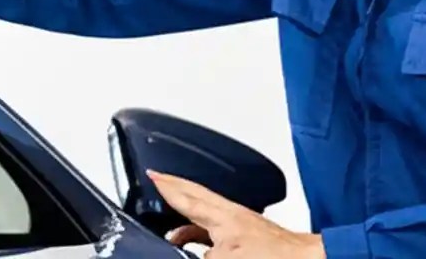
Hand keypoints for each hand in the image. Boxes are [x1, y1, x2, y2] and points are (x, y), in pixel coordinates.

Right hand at [147, 170, 324, 258]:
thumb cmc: (275, 258)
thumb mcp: (225, 258)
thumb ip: (201, 254)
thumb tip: (186, 252)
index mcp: (220, 214)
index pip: (185, 195)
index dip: (165, 185)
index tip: (150, 174)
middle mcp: (230, 215)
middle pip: (195, 196)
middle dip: (174, 189)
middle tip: (157, 182)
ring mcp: (242, 225)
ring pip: (205, 215)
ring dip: (187, 218)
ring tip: (172, 231)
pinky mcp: (252, 238)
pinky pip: (217, 231)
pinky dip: (203, 235)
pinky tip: (202, 247)